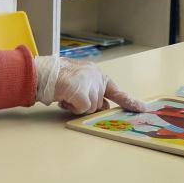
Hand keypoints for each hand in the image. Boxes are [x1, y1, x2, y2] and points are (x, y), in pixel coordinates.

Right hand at [33, 56, 147, 114]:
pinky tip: (64, 98)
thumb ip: (92, 93)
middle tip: (70, 97)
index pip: (115, 90)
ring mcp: (90, 84)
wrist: (41, 73)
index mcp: (95, 73)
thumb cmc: (55, 78)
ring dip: (77, 107)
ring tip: (64, 96)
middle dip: (86, 105)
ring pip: (91, 108)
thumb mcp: (77, 83)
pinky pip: (82, 110)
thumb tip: (102, 107)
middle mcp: (95, 76)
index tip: (142, 108)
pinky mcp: (82, 93)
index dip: (129, 101)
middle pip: (99, 104)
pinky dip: (72, 108)